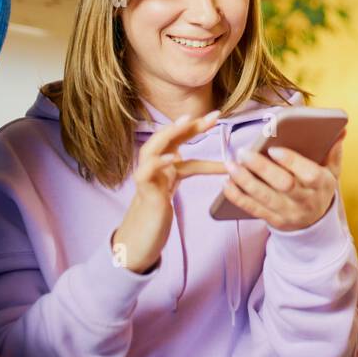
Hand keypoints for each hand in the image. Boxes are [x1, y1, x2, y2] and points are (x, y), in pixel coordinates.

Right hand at [114, 111, 225, 273]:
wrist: (139, 240)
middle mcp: (153, 165)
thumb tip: (198, 157)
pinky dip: (159, 162)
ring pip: (153, 148)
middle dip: (189, 124)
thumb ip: (183, 169)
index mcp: (163, 162)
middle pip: (168, 138)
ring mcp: (146, 177)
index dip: (197, 126)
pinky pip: (147, 172)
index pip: (179, 139)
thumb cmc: (157, 213)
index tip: (217, 116)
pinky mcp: (144, 192)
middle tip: (214, 116)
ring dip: (169, 133)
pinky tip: (174, 158)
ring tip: (187, 122)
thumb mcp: (173, 185)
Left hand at [219, 138, 341, 231]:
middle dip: (262, 168)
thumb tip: (341, 129)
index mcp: (322, 184)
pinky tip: (227, 184)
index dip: (292, 161)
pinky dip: (238, 197)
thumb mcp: (331, 172)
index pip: (309, 174)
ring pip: (265, 198)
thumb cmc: (318, 189)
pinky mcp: (274, 221)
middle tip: (244, 152)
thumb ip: (333, 151)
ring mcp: (289, 213)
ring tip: (231, 164)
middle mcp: (306, 200)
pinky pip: (253, 210)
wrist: (315, 223)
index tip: (274, 148)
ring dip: (245, 181)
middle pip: (284, 185)